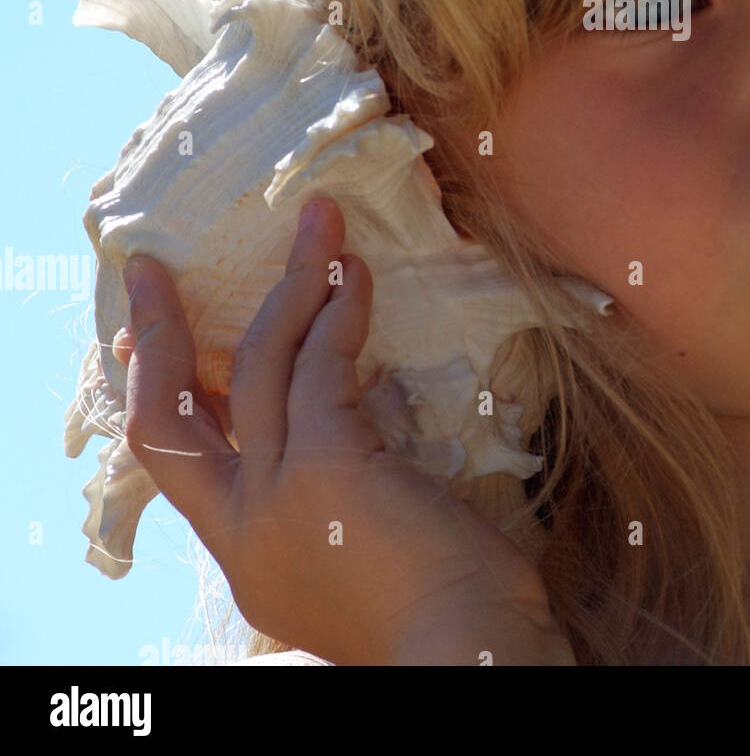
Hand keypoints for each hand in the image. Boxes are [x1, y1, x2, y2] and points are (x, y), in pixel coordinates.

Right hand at [115, 196, 574, 665]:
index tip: (167, 346)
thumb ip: (336, 495)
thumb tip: (351, 407)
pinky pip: (321, 362)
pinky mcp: (323, 464)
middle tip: (150, 272)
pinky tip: (355, 272)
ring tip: (319, 225)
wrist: (468, 656)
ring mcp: (274, 497)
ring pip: (255, 367)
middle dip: (154, 339)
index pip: (188, 465)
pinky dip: (337, 308)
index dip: (177, 395)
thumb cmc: (445, 611)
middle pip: (168, 418)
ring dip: (289, 286)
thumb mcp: (361, 557)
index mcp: (249, 558)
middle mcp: (243, 534)